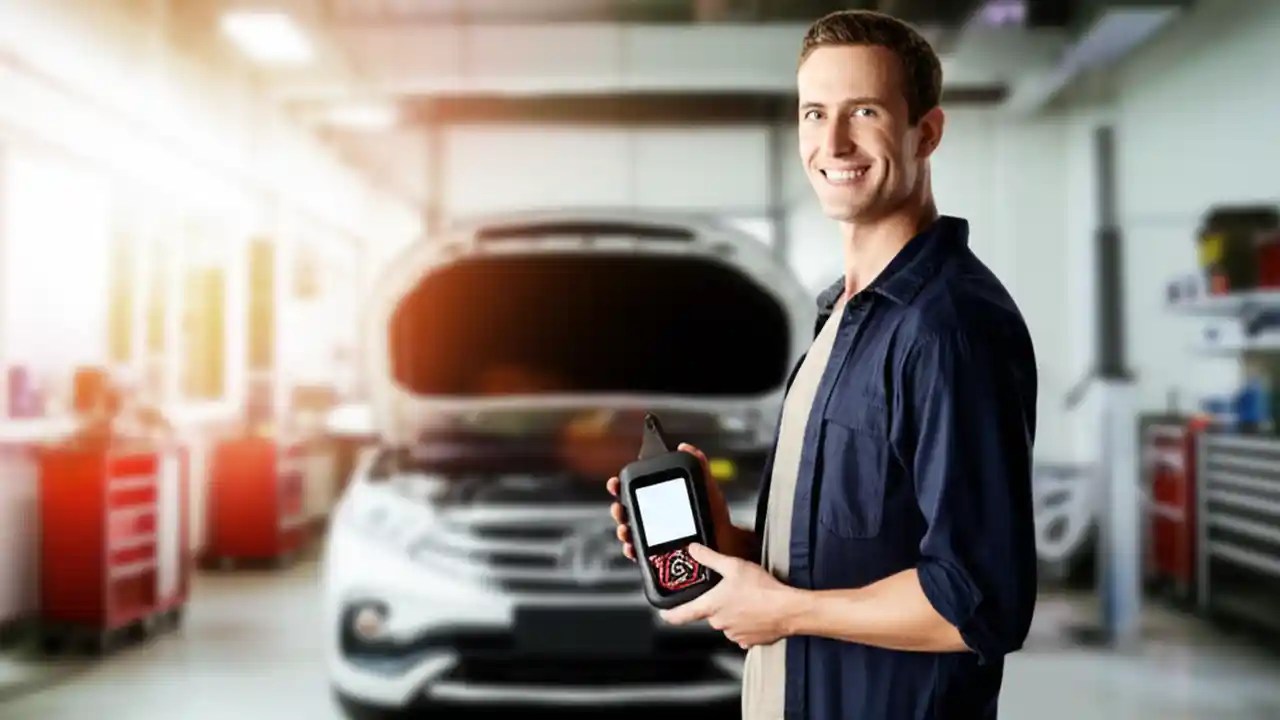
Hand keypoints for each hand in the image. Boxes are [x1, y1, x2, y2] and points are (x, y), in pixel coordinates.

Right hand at [606, 443, 734, 562]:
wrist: (728, 544)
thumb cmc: (716, 517)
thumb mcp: (707, 488)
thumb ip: (699, 466)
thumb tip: (686, 447)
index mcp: (662, 501)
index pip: (636, 491)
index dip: (621, 486)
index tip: (615, 482)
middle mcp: (654, 519)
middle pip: (627, 512)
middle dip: (618, 509)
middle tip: (618, 508)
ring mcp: (654, 538)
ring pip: (630, 533)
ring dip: (623, 530)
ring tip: (625, 529)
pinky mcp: (658, 557)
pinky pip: (639, 555)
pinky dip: (632, 551)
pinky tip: (633, 548)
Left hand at [658, 543, 797, 649]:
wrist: (788, 610)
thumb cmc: (762, 590)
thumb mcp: (733, 566)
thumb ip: (709, 558)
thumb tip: (693, 550)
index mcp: (712, 606)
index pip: (682, 614)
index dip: (670, 615)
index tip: (664, 615)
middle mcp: (720, 623)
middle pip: (710, 614)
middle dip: (718, 603)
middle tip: (732, 591)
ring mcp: (735, 635)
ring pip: (727, 622)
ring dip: (734, 613)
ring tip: (749, 600)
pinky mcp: (750, 642)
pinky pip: (743, 632)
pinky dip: (747, 623)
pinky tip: (757, 612)